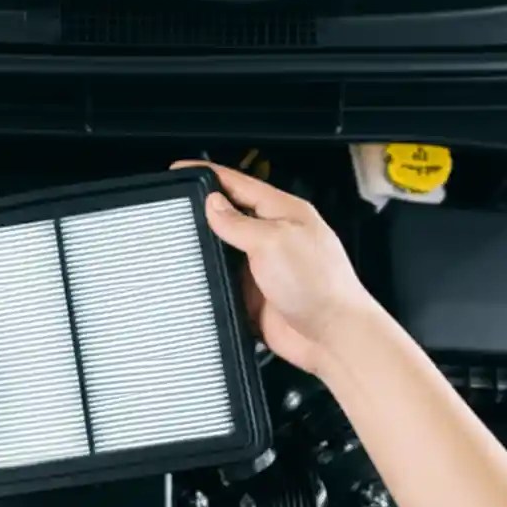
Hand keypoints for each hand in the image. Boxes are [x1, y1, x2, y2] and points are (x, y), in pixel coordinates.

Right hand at [173, 161, 375, 374]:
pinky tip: (197, 280)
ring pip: (225, 251)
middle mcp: (275, 237)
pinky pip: (227, 282)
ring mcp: (266, 267)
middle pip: (231, 216)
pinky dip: (212, 281)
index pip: (239, 184)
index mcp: (284, 213)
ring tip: (180, 244)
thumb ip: (238, 223)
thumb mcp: (273, 242)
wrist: (333, 337)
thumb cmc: (320, 286)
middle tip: (174, 209)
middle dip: (203, 212)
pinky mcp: (257, 295)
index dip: (209, 175)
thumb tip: (213, 205)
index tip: (181, 170)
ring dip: (207, 250)